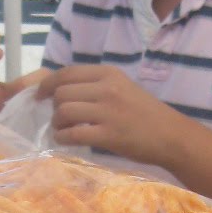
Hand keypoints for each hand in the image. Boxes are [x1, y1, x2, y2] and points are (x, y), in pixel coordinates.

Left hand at [36, 64, 179, 166]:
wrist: (171, 135)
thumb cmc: (145, 113)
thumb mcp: (122, 87)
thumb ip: (95, 85)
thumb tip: (60, 90)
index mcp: (109, 73)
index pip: (67, 72)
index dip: (47, 84)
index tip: (40, 95)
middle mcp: (107, 88)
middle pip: (61, 93)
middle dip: (53, 107)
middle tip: (58, 118)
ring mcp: (107, 111)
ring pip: (63, 112)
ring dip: (56, 123)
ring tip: (62, 130)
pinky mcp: (108, 134)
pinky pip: (72, 134)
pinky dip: (62, 138)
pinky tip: (65, 140)